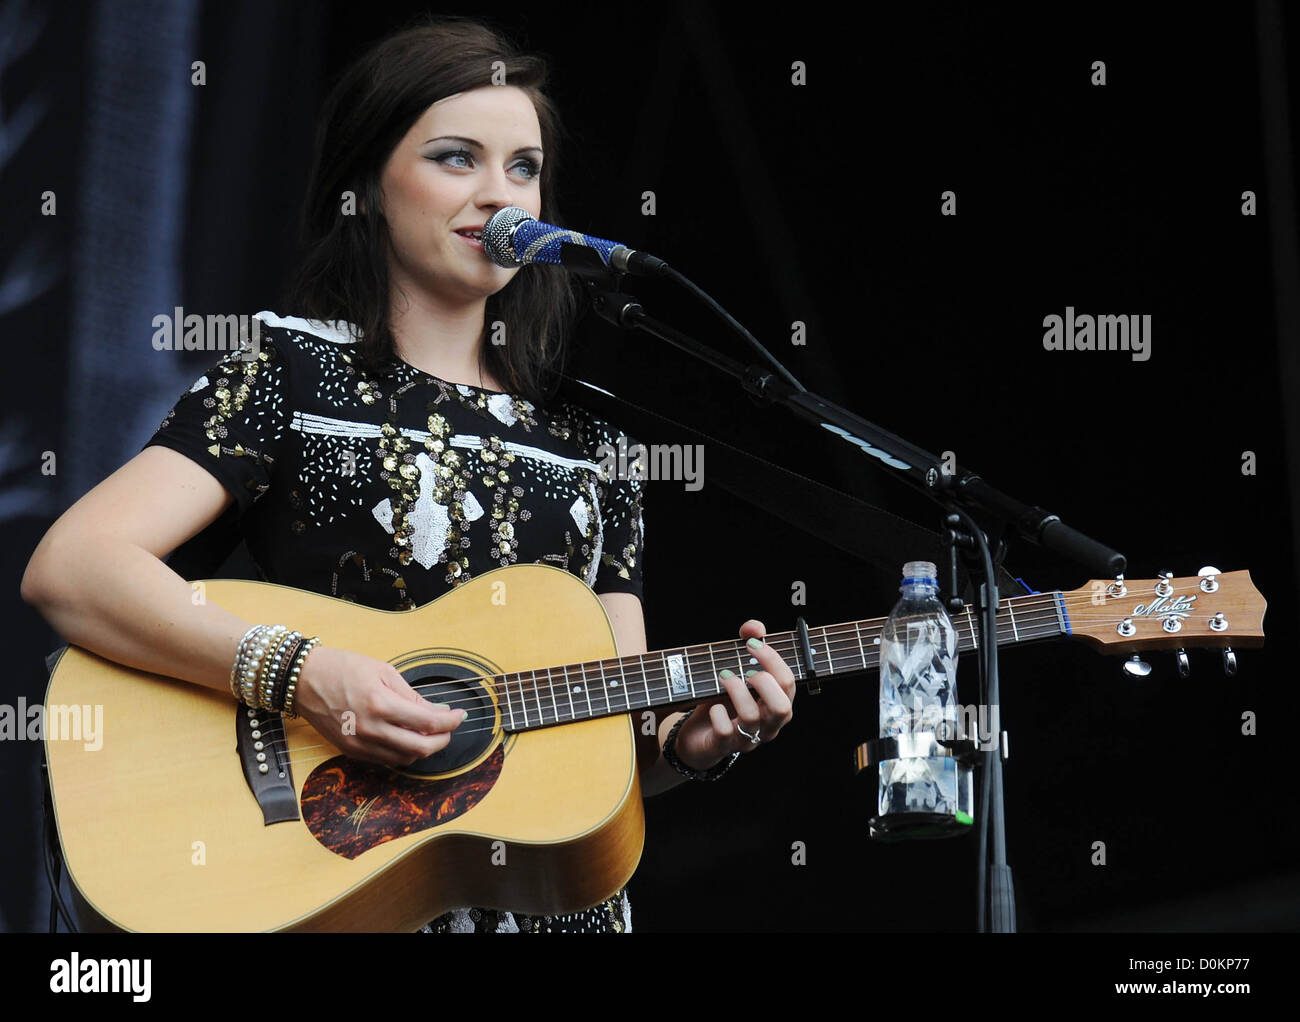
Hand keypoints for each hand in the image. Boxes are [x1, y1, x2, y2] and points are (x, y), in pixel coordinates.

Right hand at [293, 646, 466, 767]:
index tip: (459, 715)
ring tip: (430, 733)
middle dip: (442, 740)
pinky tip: (407, 737)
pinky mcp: (350, 751)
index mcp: (380, 704)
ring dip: (423, 749)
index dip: (450, 721)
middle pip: (420, 748)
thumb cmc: (342, 668)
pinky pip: (386, 760)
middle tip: (449, 728)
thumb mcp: (383, 671)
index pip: (428, 723)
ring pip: (404, 759)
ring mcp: (359, 744)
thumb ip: (411, 695)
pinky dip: (402, 752)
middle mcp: (371, 729)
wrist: (303, 680)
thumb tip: (435, 710)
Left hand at [672, 619, 795, 769]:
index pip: (788, 683)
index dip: (772, 660)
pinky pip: (725, 731)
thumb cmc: (726, 701)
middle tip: (745, 669)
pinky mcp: (723, 746)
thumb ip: (751, 644)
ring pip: (751, 716)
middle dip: (763, 681)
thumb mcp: (739, 672)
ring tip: (723, 676)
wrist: (700, 737)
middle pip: (782, 708)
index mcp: (777, 705)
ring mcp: (746, 738)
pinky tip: (712, 705)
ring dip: (736, 689)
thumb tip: (754, 628)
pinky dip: (717, 713)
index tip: (751, 644)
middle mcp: (767, 725)